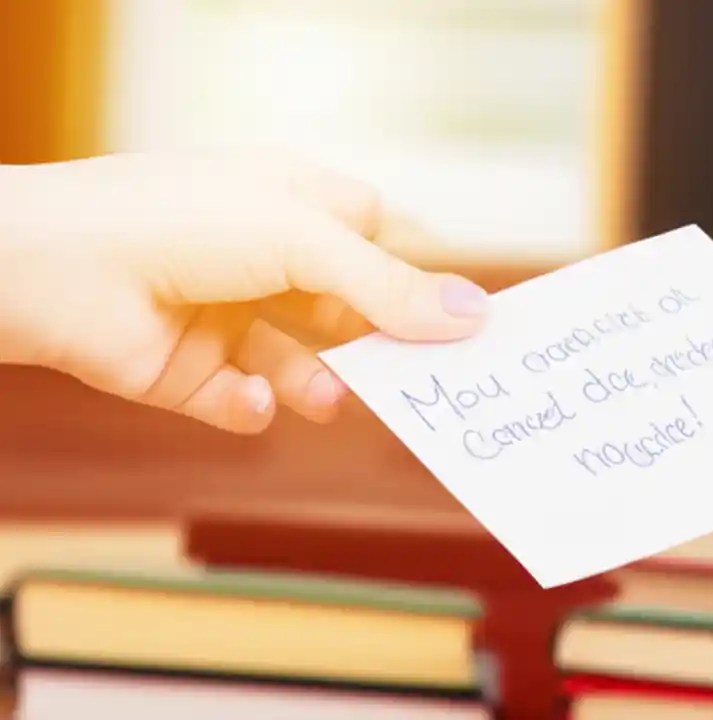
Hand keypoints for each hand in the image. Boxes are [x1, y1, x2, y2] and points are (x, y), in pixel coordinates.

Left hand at [0, 152, 488, 433]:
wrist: (52, 269)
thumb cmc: (176, 219)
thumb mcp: (304, 241)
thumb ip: (389, 286)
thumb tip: (472, 314)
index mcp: (295, 203)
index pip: (382, 235)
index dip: (424, 271)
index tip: (470, 313)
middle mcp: (266, 259)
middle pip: (354, 307)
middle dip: (388, 341)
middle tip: (430, 375)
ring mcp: (230, 316)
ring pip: (308, 363)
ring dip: (326, 385)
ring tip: (334, 397)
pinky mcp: (195, 374)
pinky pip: (247, 401)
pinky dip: (254, 404)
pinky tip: (245, 393)